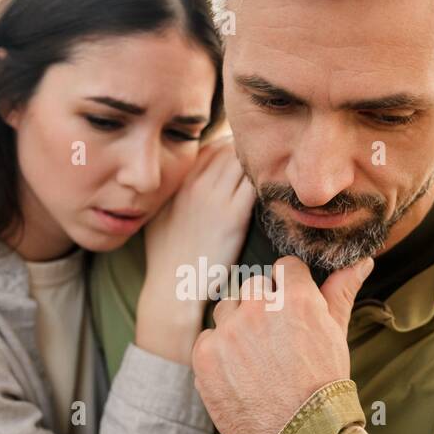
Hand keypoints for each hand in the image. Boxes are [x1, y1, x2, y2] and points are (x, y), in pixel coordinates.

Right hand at [137, 136, 254, 363]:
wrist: (172, 286)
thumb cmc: (165, 257)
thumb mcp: (158, 215)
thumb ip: (175, 193)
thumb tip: (185, 182)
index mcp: (180, 182)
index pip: (212, 147)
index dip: (231, 150)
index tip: (244, 162)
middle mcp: (197, 184)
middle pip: (231, 150)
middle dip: (250, 156)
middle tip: (268, 166)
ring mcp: (215, 199)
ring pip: (245, 164)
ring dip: (261, 169)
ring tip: (274, 178)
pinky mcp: (233, 217)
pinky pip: (256, 186)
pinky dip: (267, 185)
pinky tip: (275, 195)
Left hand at [191, 255, 373, 433]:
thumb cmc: (322, 389)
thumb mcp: (336, 337)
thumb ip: (341, 293)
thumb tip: (361, 261)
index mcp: (296, 299)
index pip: (285, 268)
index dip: (290, 288)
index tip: (291, 310)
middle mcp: (259, 309)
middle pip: (254, 286)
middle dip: (263, 306)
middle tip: (274, 340)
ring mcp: (228, 332)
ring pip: (227, 309)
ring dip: (237, 325)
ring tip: (256, 358)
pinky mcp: (205, 355)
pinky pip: (208, 338)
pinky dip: (219, 353)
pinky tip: (238, 374)